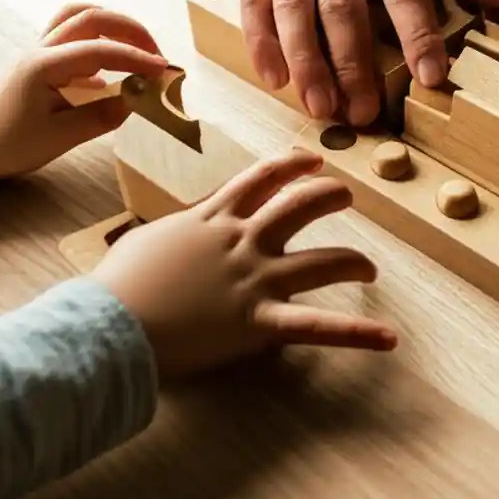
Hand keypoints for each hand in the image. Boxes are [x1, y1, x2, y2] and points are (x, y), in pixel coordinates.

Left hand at [0, 4, 168, 184]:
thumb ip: (99, 118)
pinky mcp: (42, 58)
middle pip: (92, 17)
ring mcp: (40, 49)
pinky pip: (74, 34)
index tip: (163, 72)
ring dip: (115, 25)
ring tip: (140, 49)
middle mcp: (42, 49)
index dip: (135, 58)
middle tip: (157, 57)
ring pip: (81, 16)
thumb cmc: (6, 143)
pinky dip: (101, 39)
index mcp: (43, 66)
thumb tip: (135, 100)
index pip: (99, 50)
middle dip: (132, 31)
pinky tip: (115, 67)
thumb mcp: (57, 138)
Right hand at [90, 147, 396, 377]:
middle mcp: (242, 241)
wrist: (110, 322)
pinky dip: (357, 334)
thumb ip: (175, 232)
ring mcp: (256, 279)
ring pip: (323, 260)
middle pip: (300, 206)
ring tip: (368, 268)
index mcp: (211, 219)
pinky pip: (317, 327)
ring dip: (354, 261)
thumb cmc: (116, 286)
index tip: (310, 160)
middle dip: (329, 197)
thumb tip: (177, 233)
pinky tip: (388, 338)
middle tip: (346, 196)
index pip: (259, 180)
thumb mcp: (145, 241)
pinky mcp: (259, 321)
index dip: (290, 166)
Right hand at [242, 0, 498, 126]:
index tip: (430, 79)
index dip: (417, 33)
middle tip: (363, 113)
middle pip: (341, 2)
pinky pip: (254, 0)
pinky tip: (276, 80)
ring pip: (292, 6)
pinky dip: (262, 42)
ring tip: (322, 107)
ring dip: (305, 61)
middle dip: (352, 62)